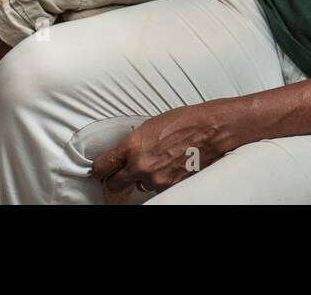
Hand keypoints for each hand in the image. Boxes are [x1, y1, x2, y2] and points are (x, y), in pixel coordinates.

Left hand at [90, 103, 231, 194]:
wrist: (210, 130)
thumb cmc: (183, 122)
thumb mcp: (150, 126)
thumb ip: (132, 143)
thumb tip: (120, 156)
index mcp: (132, 146)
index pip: (101, 167)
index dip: (100, 169)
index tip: (101, 169)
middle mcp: (140, 165)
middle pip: (113, 185)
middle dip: (116, 179)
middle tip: (123, 172)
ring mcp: (155, 179)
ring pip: (138, 186)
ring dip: (143, 178)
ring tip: (159, 161)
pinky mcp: (169, 187)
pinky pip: (156, 187)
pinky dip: (160, 180)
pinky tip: (169, 166)